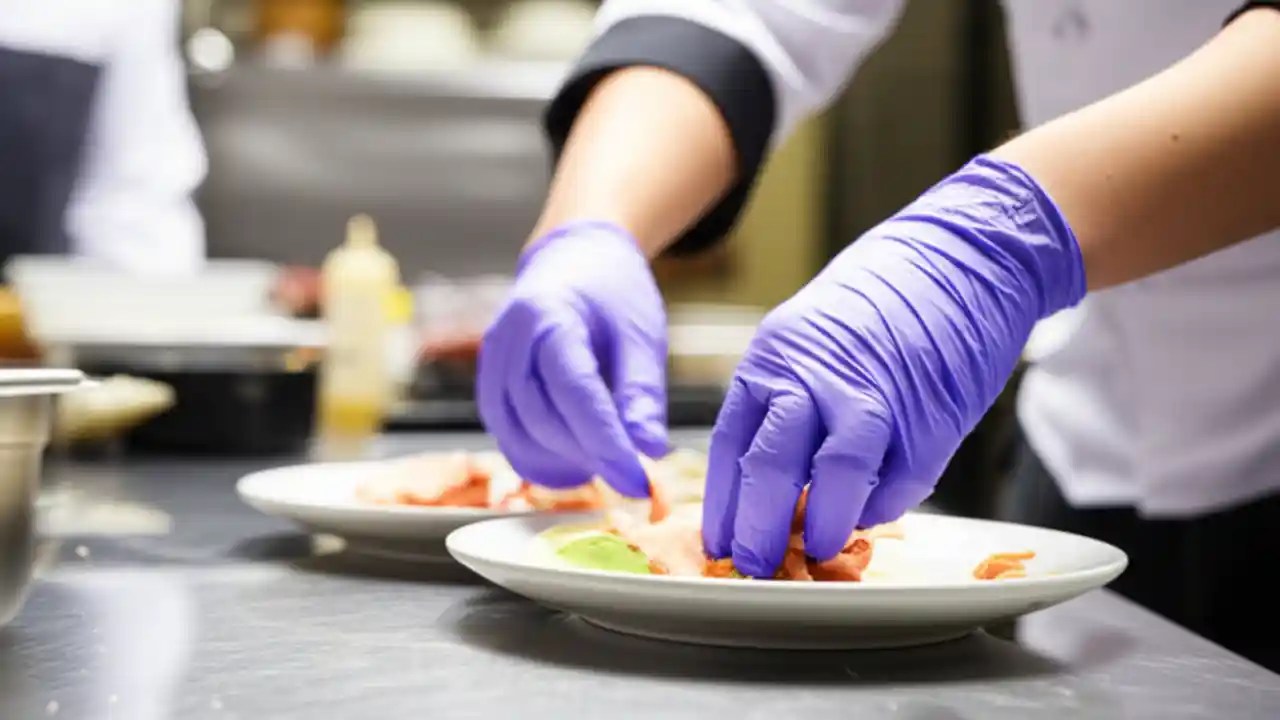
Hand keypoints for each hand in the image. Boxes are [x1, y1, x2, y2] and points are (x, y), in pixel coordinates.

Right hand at [478, 221, 667, 496]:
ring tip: (607, 467)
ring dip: (563, 462)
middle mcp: (509, 341)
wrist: (573, 262)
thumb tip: (650, 451)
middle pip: (541, 417)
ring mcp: (492, 364)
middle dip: (588, 456)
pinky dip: (540, 459)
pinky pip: (507, 435)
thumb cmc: (612, 295)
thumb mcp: (641, 336)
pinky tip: (577, 464)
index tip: (638, 480)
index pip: (574, 392)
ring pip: (518, 434)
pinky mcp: (490, 386)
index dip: (605, 443)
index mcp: (549, 316)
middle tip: (631, 477)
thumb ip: (643, 394)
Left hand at [703, 156, 1086, 576]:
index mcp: (777, 356)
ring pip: (831, 482)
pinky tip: (869, 513)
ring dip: (819, 528)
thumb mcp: (813, 333)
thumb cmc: (886, 296)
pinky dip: (879, 508)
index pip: (732, 442)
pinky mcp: (930, 420)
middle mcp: (816, 377)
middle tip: (752, 564)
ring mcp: (875, 399)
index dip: (723, 501)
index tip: (717, 539)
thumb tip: (771, 476)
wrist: (965, 254)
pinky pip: (896, 485)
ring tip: (812, 551)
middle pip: (769, 466)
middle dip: (755, 528)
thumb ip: (790, 398)